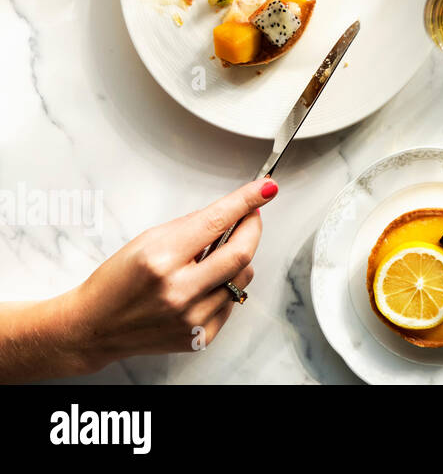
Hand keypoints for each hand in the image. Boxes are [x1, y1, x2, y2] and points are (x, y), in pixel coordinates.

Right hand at [0, 179, 276, 380]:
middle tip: (251, 217)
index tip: (266, 187)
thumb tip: (234, 211)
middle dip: (253, 228)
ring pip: (242, 278)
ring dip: (238, 260)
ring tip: (212, 258)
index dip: (246, 201)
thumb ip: (193, 225)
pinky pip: (231, 303)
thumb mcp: (148, 239)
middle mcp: (179, 292)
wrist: (93, 326)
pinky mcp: (198, 338)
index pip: (216, 222)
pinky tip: (204, 285)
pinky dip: (226, 288)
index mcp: (161, 260)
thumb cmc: (117, 280)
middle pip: (241, 253)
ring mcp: (190, 319)